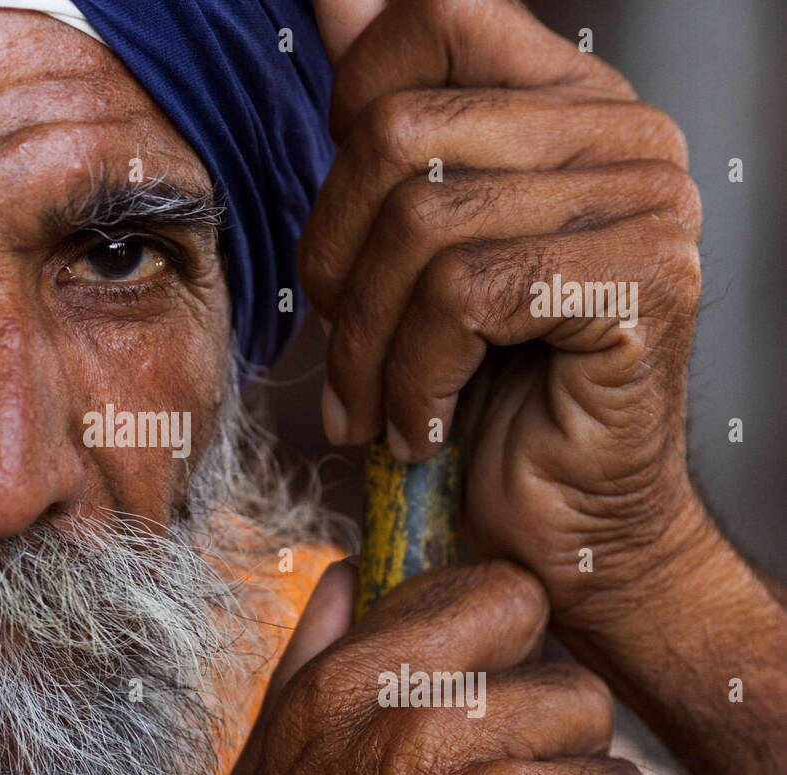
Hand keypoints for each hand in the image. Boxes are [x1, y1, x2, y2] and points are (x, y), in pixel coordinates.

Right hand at [174, 560, 649, 774]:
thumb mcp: (272, 758)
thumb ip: (315, 654)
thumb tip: (349, 577)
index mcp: (348, 688)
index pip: (499, 593)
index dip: (510, 636)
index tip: (499, 671)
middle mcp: (419, 728)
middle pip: (568, 683)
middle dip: (547, 732)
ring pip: (603, 757)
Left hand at [300, 0, 704, 626]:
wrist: (562, 523)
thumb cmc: (486, 394)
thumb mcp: (412, 246)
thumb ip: (391, 119)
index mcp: (564, 104)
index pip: (435, 16)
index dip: (353, 105)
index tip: (347, 214)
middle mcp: (618, 134)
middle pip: (399, 133)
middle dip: (334, 263)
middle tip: (347, 348)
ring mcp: (643, 203)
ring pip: (420, 222)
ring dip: (364, 342)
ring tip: (374, 404)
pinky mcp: (638, 282)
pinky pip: (461, 297)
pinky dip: (414, 378)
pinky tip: (425, 424)